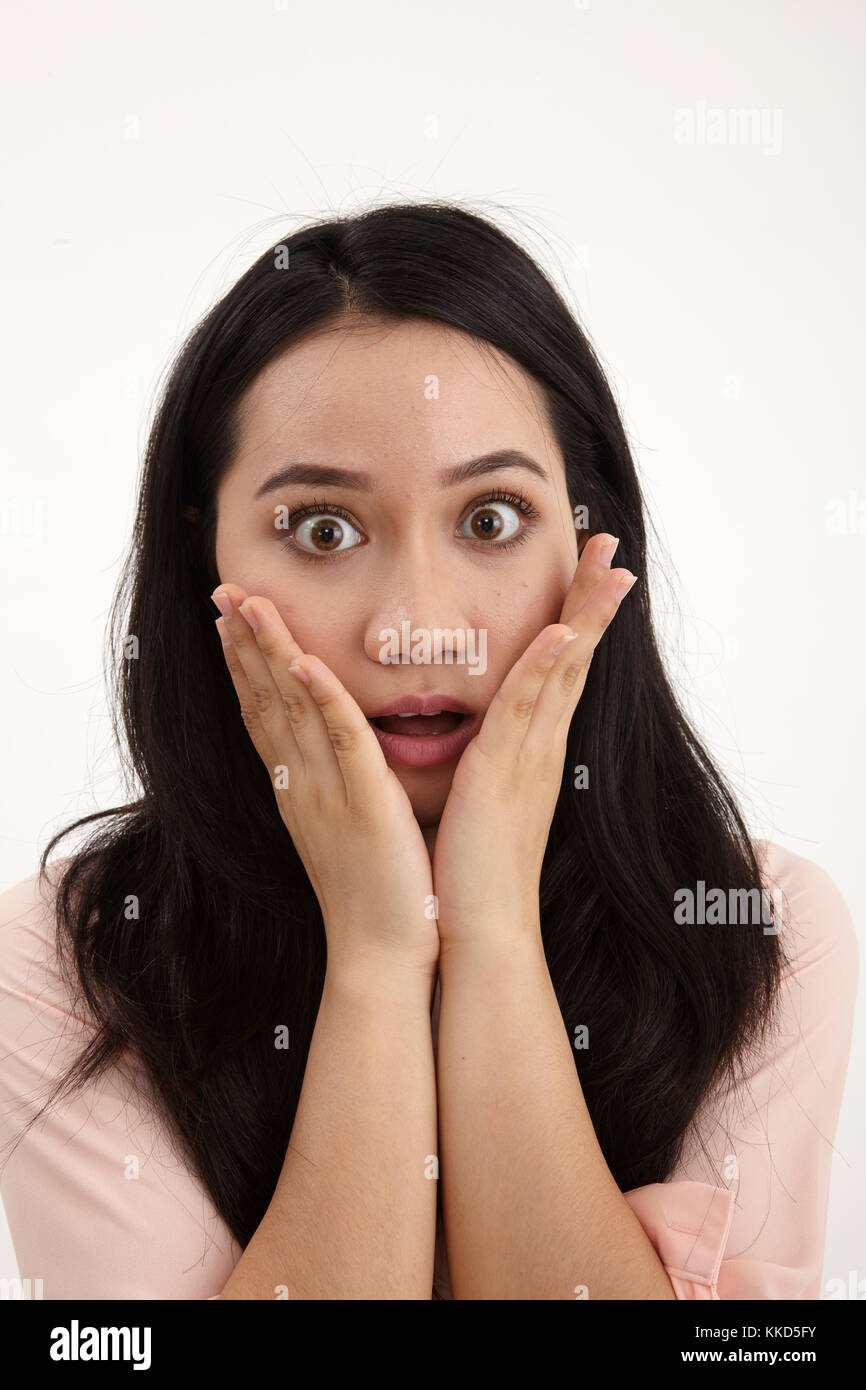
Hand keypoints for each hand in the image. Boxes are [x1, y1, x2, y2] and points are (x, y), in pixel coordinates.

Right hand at [213, 586, 439, 983]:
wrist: (383, 958)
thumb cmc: (378, 899)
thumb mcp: (350, 832)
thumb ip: (343, 790)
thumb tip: (344, 761)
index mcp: (299, 792)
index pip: (264, 717)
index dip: (246, 666)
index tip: (231, 622)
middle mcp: (301, 787)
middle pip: (264, 702)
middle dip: (243, 644)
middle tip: (224, 592)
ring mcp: (327, 793)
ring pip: (292, 710)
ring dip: (270, 652)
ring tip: (249, 604)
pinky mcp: (365, 803)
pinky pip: (341, 740)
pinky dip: (322, 697)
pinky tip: (306, 659)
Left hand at [431, 534, 635, 952]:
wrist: (481, 932)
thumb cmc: (473, 873)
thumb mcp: (481, 801)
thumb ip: (483, 764)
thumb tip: (473, 742)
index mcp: (532, 751)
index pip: (559, 671)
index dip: (576, 619)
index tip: (589, 575)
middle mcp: (540, 747)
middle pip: (574, 656)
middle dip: (592, 598)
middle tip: (610, 545)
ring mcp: (529, 757)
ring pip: (563, 670)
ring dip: (585, 613)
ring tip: (609, 564)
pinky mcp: (506, 772)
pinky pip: (529, 709)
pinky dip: (548, 669)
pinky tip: (564, 632)